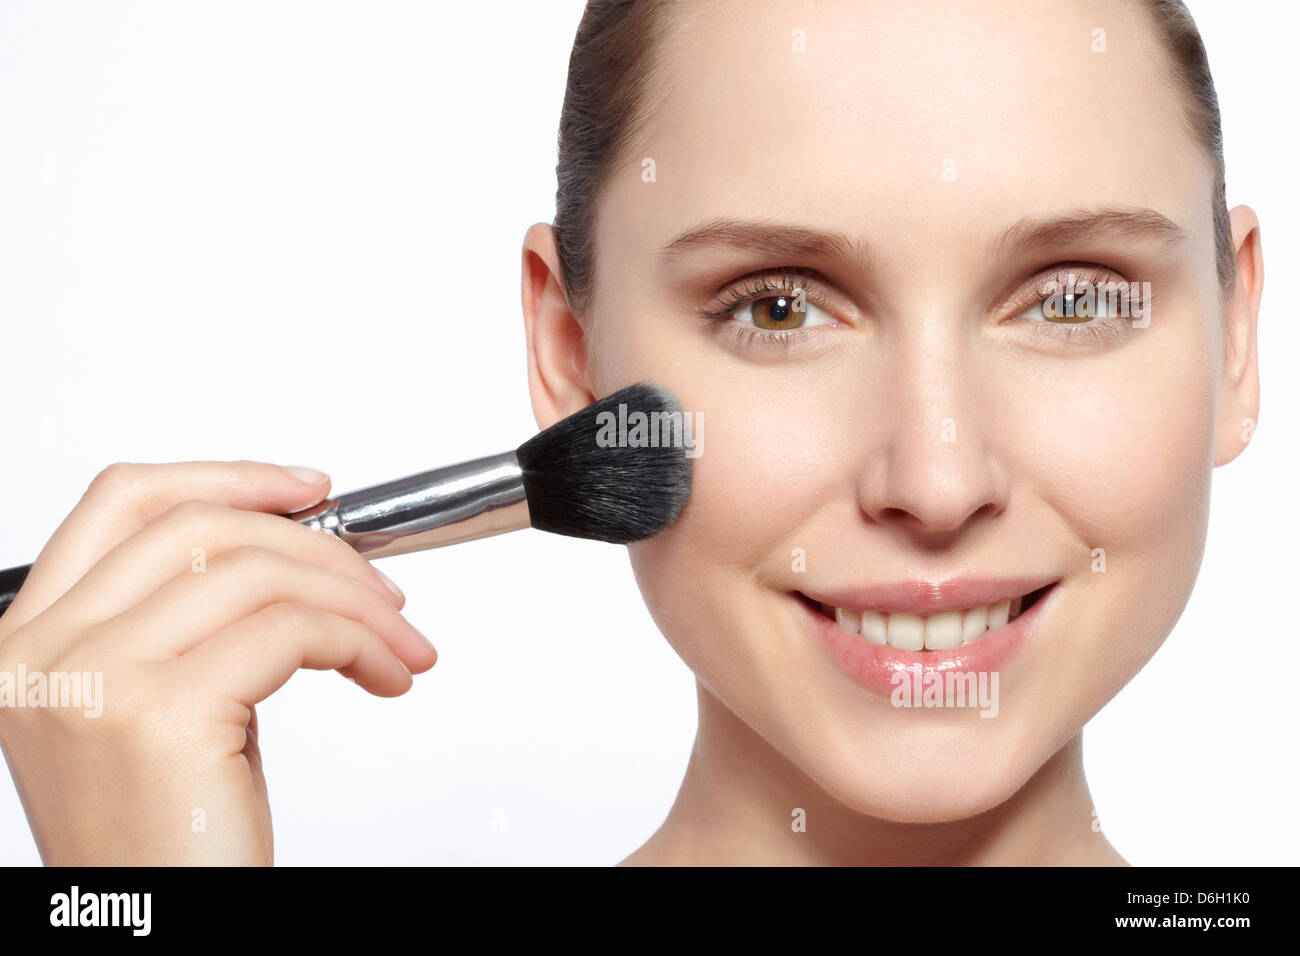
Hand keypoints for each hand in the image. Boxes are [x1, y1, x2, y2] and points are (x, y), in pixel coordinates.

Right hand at [0, 460, 436, 863]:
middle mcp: (42, 653)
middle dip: (317, 546)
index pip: (121, 501)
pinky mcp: (159, 713)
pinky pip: (294, 631)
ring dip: (355, 600)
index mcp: (27, 642)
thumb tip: (292, 553)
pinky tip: (383, 675)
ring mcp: (93, 679)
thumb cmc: (165, 840)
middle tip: (380, 587)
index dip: (225, 476)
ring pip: (257, 571)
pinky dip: (361, 641)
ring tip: (397, 642)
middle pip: (201, 527)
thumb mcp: (156, 708)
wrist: (156, 937)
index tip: (306, 489)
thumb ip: (191, 622)